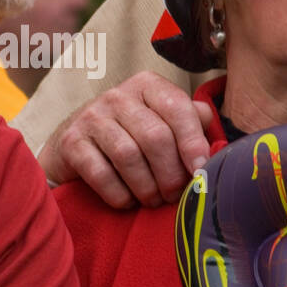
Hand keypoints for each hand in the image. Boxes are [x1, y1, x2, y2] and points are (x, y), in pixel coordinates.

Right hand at [39, 71, 213, 208]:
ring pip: (129, 156)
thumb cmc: (130, 135)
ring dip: (146, 187)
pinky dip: (119, 195)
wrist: (75, 146)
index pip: (177, 108)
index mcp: (147, 85)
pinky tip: (127, 201)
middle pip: (155, 136)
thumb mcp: (162, 121)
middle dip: (170, 174)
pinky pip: (101, 174)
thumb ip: (190, 123)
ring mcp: (91, 117)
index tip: (201, 171)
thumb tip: (214, 143)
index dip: (193, 143)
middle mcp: (118, 95)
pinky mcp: (71, 142)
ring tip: (153, 201)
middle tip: (174, 195)